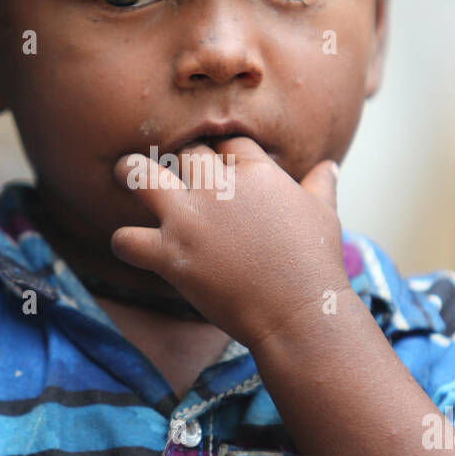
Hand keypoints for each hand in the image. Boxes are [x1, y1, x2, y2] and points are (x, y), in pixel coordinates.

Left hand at [111, 137, 350, 350]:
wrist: (299, 313)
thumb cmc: (316, 264)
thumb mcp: (324, 214)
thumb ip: (320, 185)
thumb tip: (329, 166)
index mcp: (255, 172)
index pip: (227, 142)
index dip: (221, 154)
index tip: (221, 169)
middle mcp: (217, 188)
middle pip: (186, 153)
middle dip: (182, 163)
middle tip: (178, 178)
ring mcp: (189, 220)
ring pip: (138, 176)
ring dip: (129, 173)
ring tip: (126, 176)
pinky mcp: (170, 255)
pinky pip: (126, 239)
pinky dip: (125, 243)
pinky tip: (134, 247)